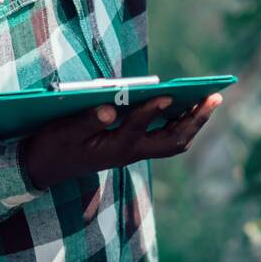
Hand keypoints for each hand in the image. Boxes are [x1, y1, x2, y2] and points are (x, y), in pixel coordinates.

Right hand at [22, 94, 222, 190]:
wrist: (46, 167)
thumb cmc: (54, 146)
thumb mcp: (64, 132)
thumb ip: (87, 121)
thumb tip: (110, 108)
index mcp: (112, 148)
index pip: (137, 129)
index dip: (151, 111)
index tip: (167, 94)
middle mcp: (130, 152)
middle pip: (172, 141)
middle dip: (195, 120)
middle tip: (214, 97)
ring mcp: (134, 151)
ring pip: (174, 141)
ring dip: (194, 121)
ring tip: (210, 98)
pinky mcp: (134, 147)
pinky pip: (167, 138)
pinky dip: (182, 121)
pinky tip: (190, 105)